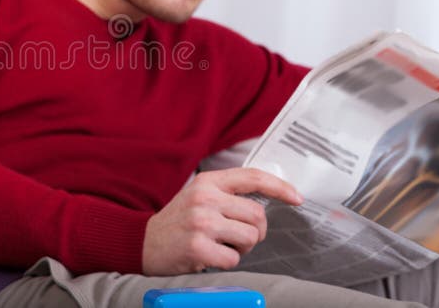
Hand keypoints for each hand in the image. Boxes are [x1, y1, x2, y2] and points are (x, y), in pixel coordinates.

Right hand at [142, 167, 302, 274]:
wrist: (142, 241)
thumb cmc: (177, 221)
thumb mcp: (198, 195)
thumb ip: (227, 193)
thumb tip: (266, 200)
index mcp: (207, 182)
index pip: (252, 177)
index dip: (279, 187)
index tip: (296, 197)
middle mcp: (205, 198)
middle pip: (257, 215)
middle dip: (255, 231)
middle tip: (237, 236)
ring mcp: (201, 222)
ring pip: (250, 237)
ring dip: (242, 247)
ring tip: (220, 244)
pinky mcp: (198, 246)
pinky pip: (234, 258)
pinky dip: (227, 261)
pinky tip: (210, 255)